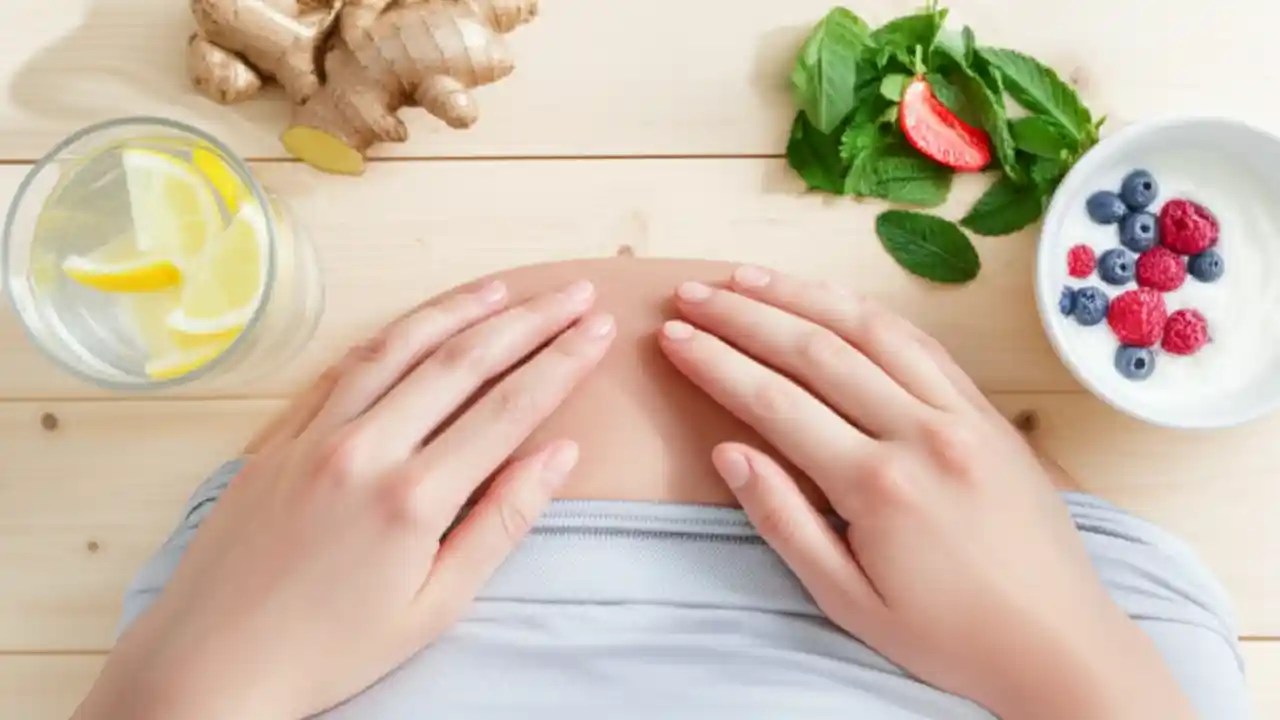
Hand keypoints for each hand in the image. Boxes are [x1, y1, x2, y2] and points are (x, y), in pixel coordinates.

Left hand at [76, 279, 615, 719]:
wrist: (212, 663)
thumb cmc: (333, 649)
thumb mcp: (436, 606)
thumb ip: (502, 522)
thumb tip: (560, 454)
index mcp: (413, 498)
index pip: (508, 408)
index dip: (561, 362)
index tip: (598, 329)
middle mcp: (365, 448)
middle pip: (462, 361)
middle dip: (528, 321)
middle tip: (574, 292)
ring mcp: (315, 435)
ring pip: (399, 347)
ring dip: (460, 309)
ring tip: (507, 288)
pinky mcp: (279, 437)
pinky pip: (342, 367)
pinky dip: (389, 335)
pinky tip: (418, 322)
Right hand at [659, 267, 1192, 719]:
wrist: (1061, 645)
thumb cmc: (950, 636)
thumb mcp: (849, 602)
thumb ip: (784, 522)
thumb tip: (728, 454)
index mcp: (879, 487)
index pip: (776, 402)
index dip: (717, 364)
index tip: (674, 338)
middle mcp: (921, 433)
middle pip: (816, 350)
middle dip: (744, 315)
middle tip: (693, 295)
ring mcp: (962, 414)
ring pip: (869, 329)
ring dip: (802, 295)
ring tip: (747, 276)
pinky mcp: (989, 413)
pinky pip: (921, 343)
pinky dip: (868, 311)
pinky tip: (831, 297)